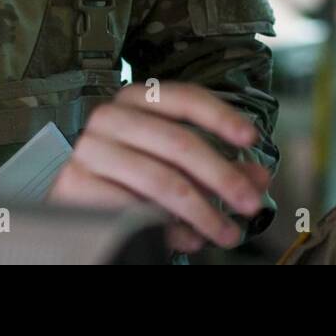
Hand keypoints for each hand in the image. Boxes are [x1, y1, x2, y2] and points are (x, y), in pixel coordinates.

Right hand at [47, 82, 270, 253]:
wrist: (78, 206)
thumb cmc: (132, 179)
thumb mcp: (178, 168)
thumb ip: (217, 168)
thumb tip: (259, 177)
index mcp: (135, 99)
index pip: (184, 97)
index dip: (220, 116)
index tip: (251, 138)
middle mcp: (109, 117)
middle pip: (178, 142)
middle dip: (222, 176)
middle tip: (250, 204)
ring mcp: (89, 150)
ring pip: (161, 180)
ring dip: (203, 212)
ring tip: (227, 234)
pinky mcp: (75, 185)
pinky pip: (133, 209)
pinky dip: (169, 229)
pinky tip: (190, 238)